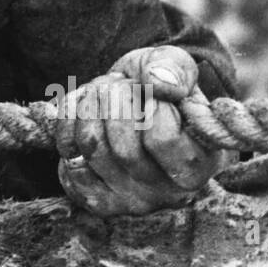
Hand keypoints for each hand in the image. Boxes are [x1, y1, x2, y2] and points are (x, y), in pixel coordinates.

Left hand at [55, 45, 221, 215]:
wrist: (124, 100)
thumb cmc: (155, 86)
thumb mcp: (171, 64)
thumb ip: (174, 68)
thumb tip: (159, 84)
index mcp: (201, 163)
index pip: (162, 138)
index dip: (149, 104)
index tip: (150, 92)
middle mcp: (171, 193)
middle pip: (123, 149)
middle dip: (113, 100)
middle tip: (118, 85)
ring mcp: (133, 202)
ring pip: (92, 151)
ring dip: (88, 108)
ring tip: (101, 96)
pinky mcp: (98, 201)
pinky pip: (68, 162)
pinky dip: (66, 127)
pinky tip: (82, 117)